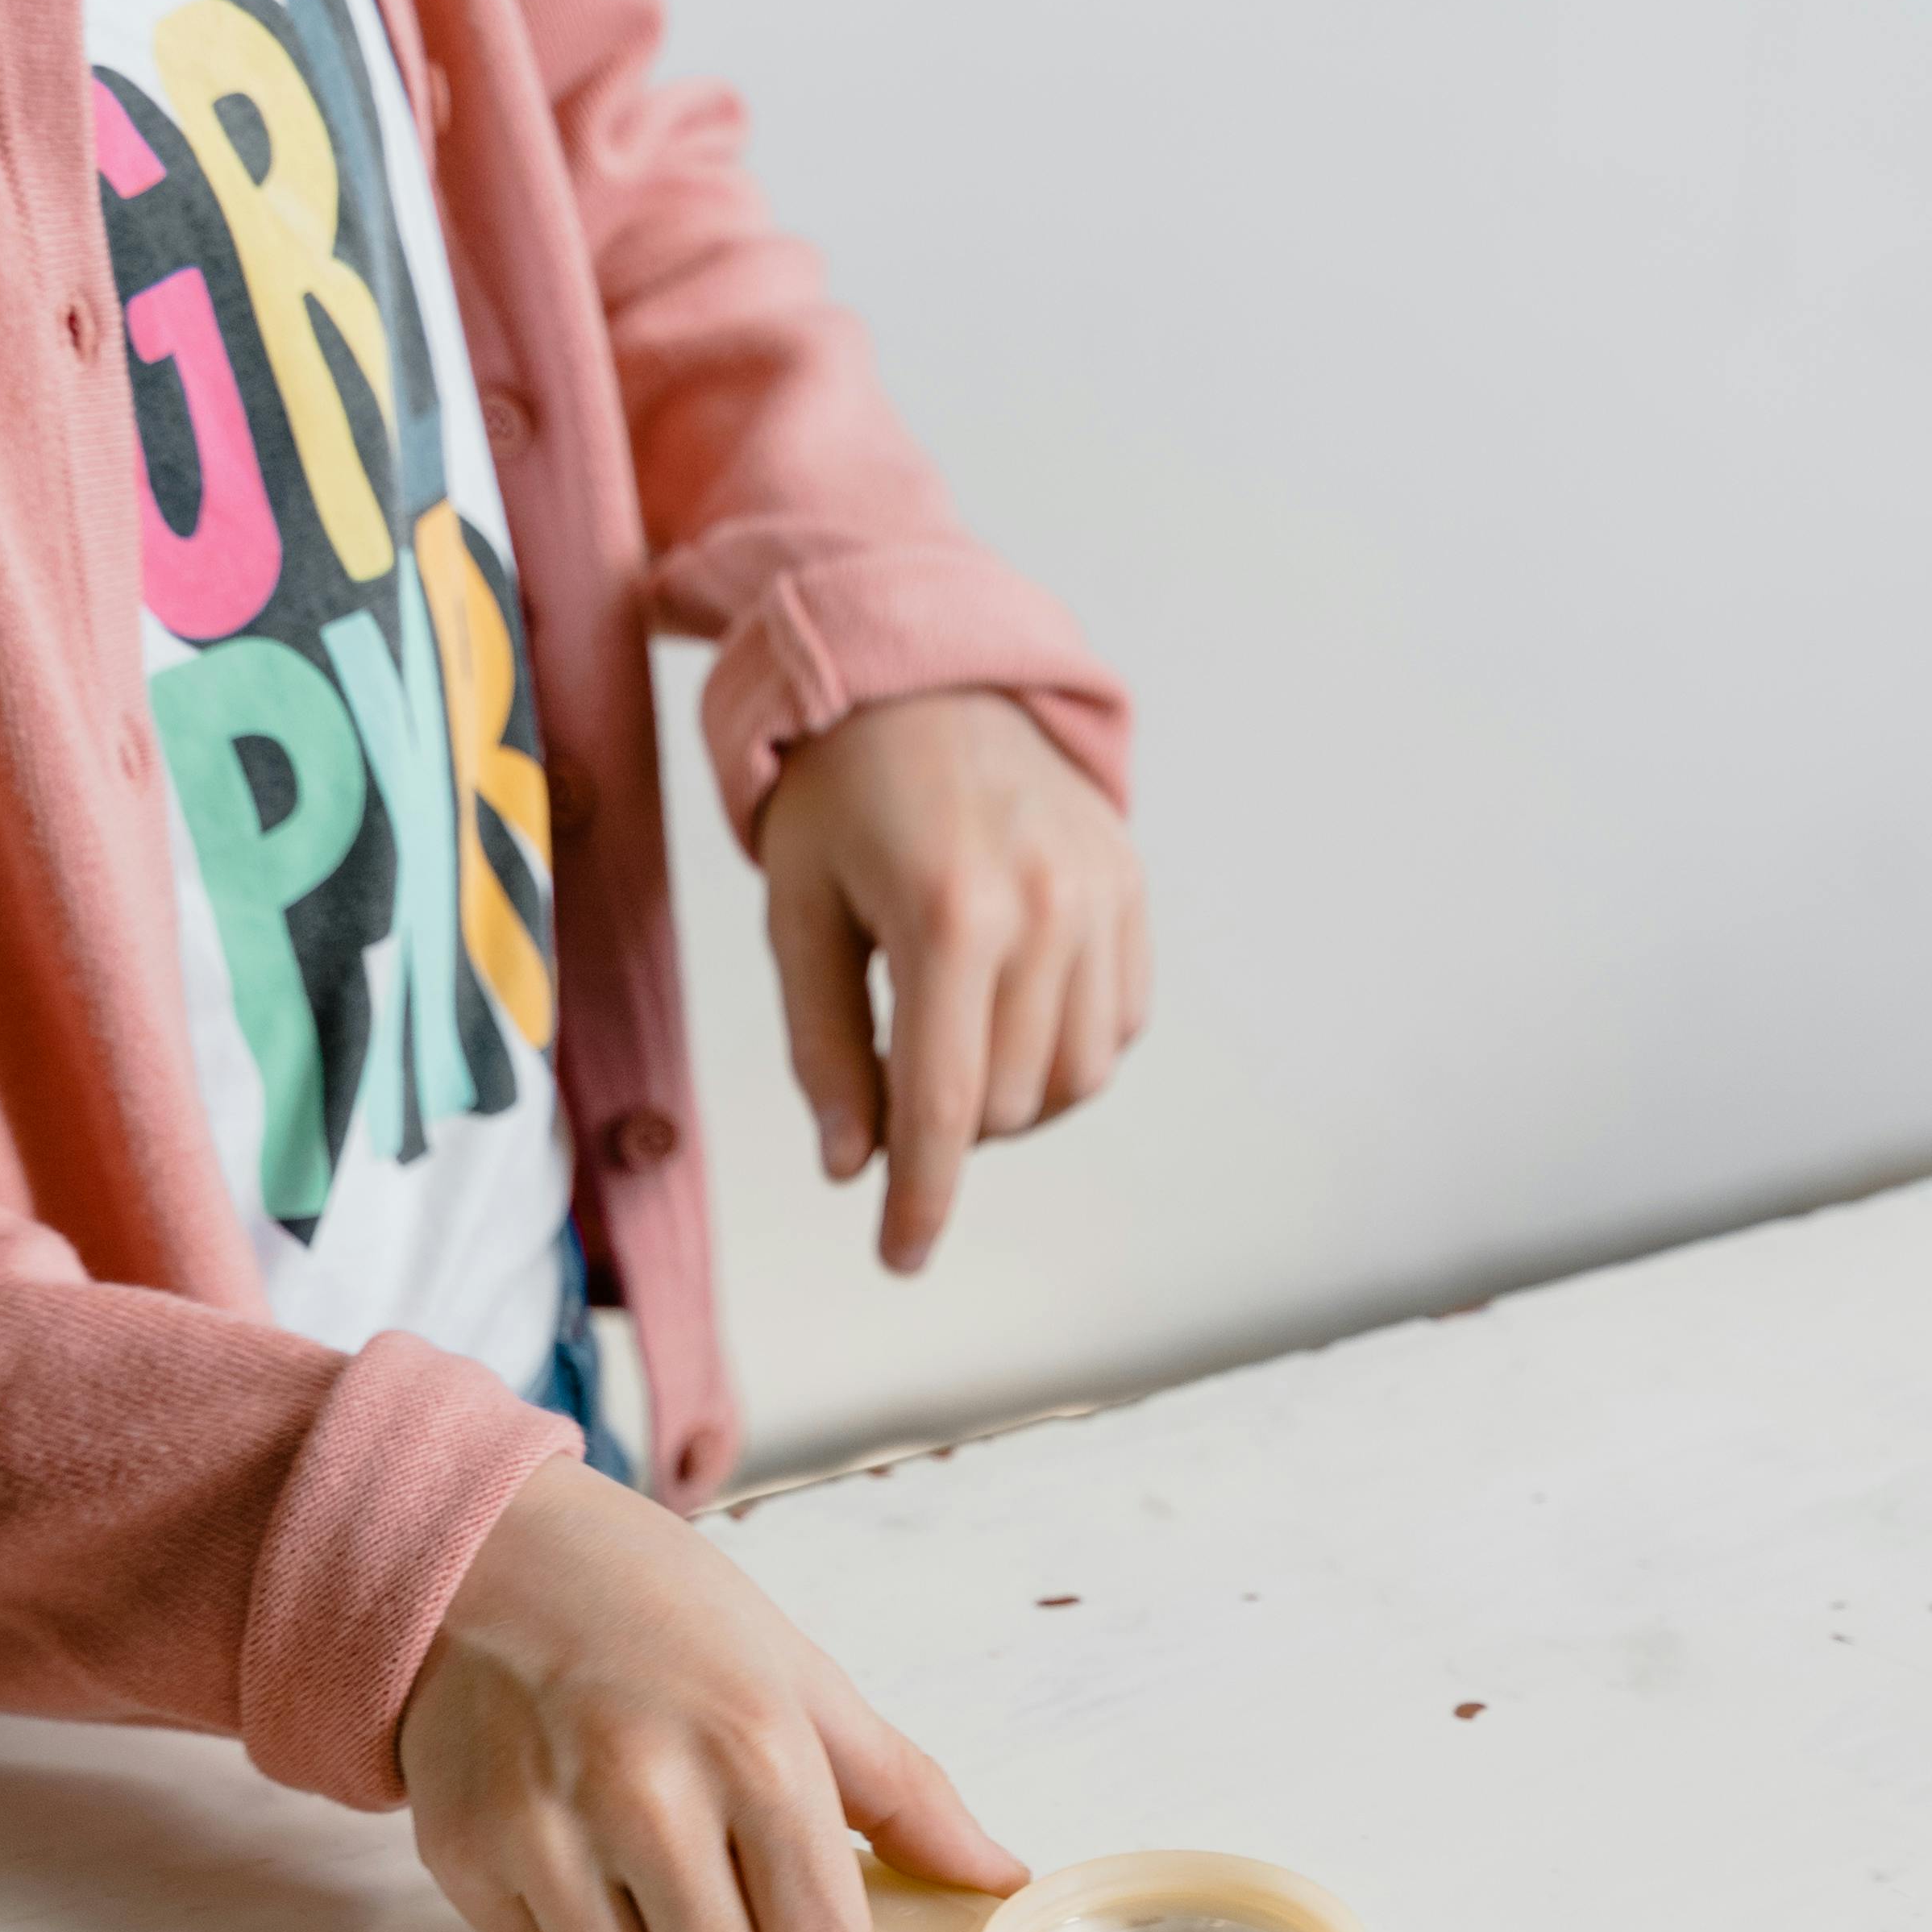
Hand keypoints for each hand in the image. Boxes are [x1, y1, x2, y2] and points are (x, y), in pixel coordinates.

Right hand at [399, 1457, 1025, 1931]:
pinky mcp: (468, 1855)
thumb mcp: (801, 1679)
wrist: (490, 1555)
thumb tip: (998, 1882)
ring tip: (649, 1881)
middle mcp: (648, 1796)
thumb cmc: (660, 1612)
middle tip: (724, 1899)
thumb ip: (904, 1795)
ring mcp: (547, 1830)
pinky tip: (577, 1853)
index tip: (804, 1918)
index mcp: (758, 1751)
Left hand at [760, 690, 1148, 1274]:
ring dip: (1008, 1098)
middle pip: (1006, 1108)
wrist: (929, 674)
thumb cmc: (842, 795)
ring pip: (1072, 1084)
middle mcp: (1047, 906)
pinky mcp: (1133, 893)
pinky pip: (1115, 1032)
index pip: (944, 1106)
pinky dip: (1061, 1052)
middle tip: (890, 1073)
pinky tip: (1009, 1007)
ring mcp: (1104, 898)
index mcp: (950, 910)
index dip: (920, 1199)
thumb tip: (851, 1165)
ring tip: (951, 1041)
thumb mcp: (798, 912)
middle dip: (944, 1127)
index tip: (899, 1257)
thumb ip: (823, 1045)